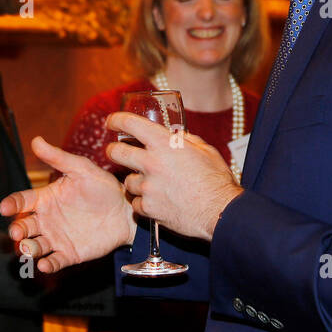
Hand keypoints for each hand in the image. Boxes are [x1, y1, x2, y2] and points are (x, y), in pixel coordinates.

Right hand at [0, 137, 133, 273]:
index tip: (5, 207)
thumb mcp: (81, 169)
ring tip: (28, 249)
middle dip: (17, 230)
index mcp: (46, 198)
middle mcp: (47, 219)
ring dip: (28, 248)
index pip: (22, 201)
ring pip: (34, 246)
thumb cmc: (103, 187)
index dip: (12, 204)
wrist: (126, 210)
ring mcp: (56, 237)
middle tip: (17, 232)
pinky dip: (47, 265)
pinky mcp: (69, 253)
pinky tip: (45, 264)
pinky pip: (54, 261)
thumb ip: (58, 158)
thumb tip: (36, 140)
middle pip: (23, 226)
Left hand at [105, 112, 242, 241]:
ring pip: (127, 181)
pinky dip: (143, 202)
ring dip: (134, 181)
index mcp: (164, 143)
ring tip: (148, 183)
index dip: (116, 120)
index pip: (130, 124)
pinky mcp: (148, 208)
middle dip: (113, 151)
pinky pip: (136, 203)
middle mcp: (151, 163)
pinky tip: (155, 201)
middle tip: (115, 152)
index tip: (112, 122)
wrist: (219, 210)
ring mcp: (148, 187)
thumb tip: (176, 136)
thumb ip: (185, 141)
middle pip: (116, 152)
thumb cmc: (215, 179)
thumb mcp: (204, 150)